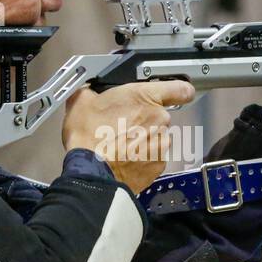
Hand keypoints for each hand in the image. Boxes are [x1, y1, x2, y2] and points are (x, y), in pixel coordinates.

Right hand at [63, 79, 196, 193]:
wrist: (91, 173)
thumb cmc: (89, 137)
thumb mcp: (81, 101)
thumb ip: (92, 91)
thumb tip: (87, 92)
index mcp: (144, 97)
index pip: (180, 88)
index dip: (180, 91)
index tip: (177, 94)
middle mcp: (159, 119)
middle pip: (160, 116)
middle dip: (144, 120)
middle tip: (121, 126)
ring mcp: (161, 143)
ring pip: (156, 138)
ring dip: (142, 141)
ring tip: (119, 146)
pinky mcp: (159, 165)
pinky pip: (153, 158)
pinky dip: (142, 159)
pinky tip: (124, 159)